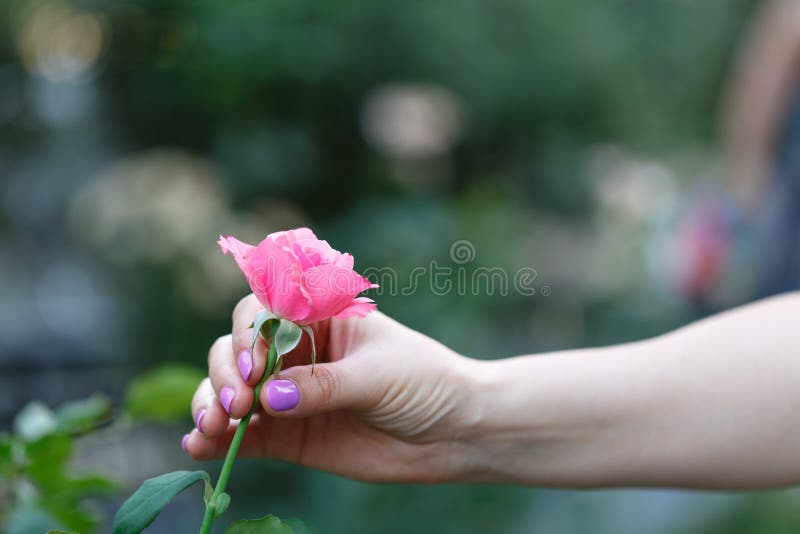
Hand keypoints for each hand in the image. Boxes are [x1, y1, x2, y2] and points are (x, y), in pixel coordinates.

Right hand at [183, 294, 477, 482]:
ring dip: (211, 403)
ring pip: (232, 391)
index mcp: (319, 319)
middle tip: (238, 402)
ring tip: (210, 426)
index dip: (248, 333)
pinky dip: (215, 440)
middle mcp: (297, 353)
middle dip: (226, 371)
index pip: (265, 311)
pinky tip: (198, 446)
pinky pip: (243, 436)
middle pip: (238, 349)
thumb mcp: (377, 375)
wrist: (452, 433)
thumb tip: (270, 397)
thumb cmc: (424, 383)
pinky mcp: (289, 435)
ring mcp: (290, 395)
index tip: (253, 365)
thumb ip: (324, 385)